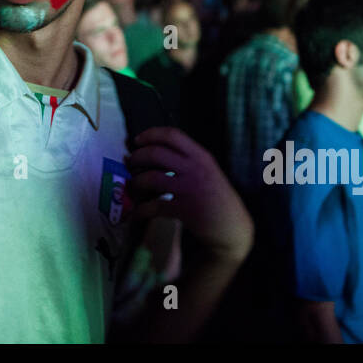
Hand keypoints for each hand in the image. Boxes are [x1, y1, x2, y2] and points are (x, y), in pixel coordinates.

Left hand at [124, 126, 253, 263]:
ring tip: (132, 185)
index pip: (172, 135)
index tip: (137, 140)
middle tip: (130, 163)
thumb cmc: (218, 198)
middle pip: (156, 153)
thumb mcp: (208, 171)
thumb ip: (188, 160)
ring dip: (135, 182)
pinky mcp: (184, 210)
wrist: (233, 228)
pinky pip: (154, 206)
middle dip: (137, 157)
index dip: (150, 134)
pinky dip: (141, 210)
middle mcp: (195, 169)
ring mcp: (189, 189)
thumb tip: (157, 152)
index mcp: (201, 156)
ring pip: (151, 178)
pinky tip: (137, 213)